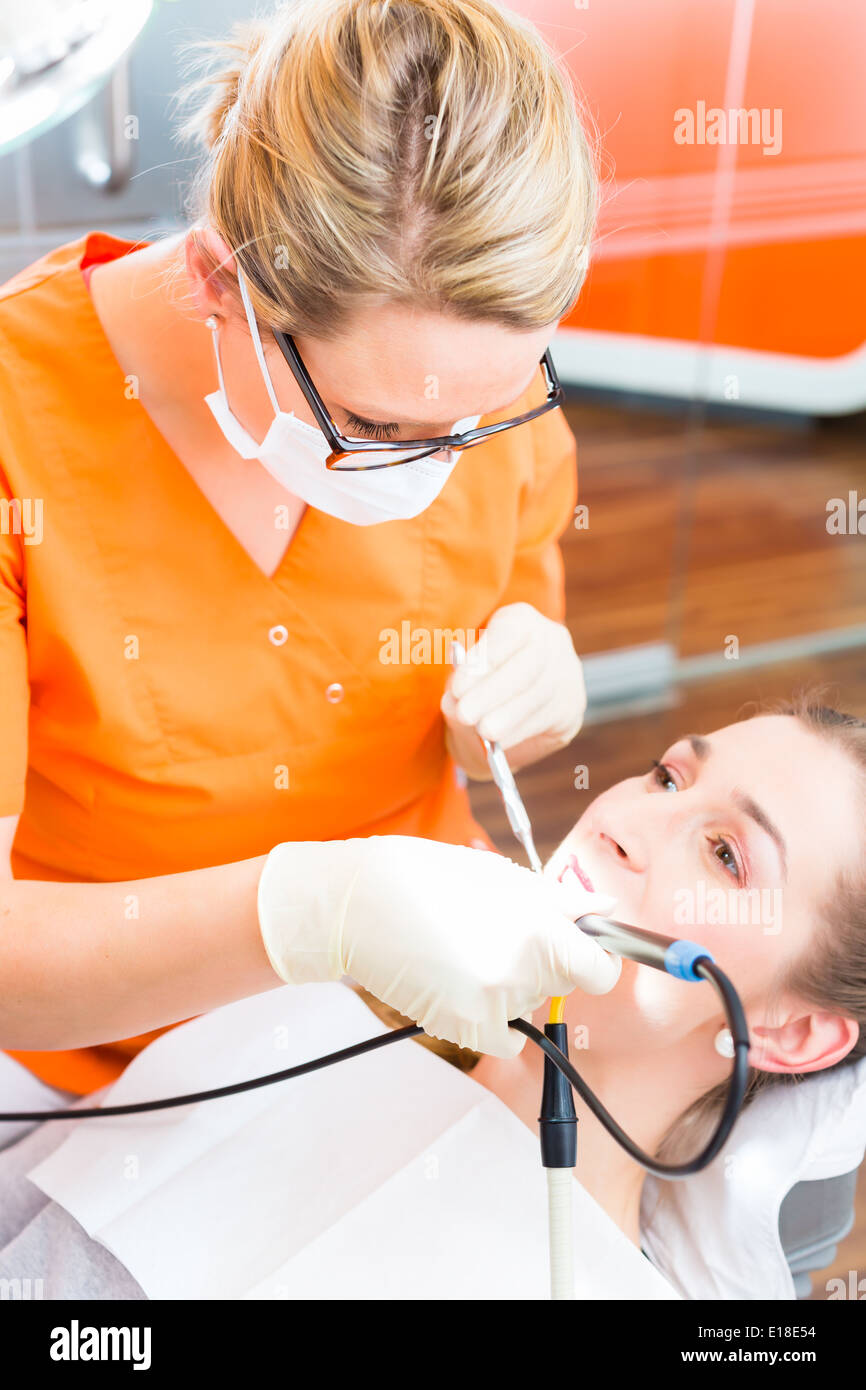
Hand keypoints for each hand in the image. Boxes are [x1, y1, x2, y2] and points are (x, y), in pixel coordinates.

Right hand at [257, 835, 618, 1056]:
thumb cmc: (431, 879)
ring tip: (466, 948)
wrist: (361, 904)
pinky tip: (462, 984)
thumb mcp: (504, 878)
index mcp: (540, 930)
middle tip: (497, 933)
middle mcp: (524, 972)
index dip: (595, 961)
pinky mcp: (466, 1028)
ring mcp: (494, 1004)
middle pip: (562, 985)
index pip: (601, 971)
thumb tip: (605, 910)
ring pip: (531, 1005)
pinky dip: (494, 1020)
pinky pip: (508, 1037)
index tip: (581, 953)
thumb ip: (562, 902)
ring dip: (513, 986)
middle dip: (544, 964)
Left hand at [441, 603, 586, 773]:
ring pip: (539, 694)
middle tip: (465, 714)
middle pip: (527, 665)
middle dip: (492, 692)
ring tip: (483, 731)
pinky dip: (520, 731)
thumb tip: (456, 702)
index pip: (509, 632)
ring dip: (508, 716)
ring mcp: (567, 672)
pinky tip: (501, 741)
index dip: (484, 660)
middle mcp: (551, 640)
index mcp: (521, 619)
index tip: (458, 686)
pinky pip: (546, 718)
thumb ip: (459, 685)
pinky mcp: (572, 705)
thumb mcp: (465, 676)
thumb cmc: (478, 683)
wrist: (506, 708)